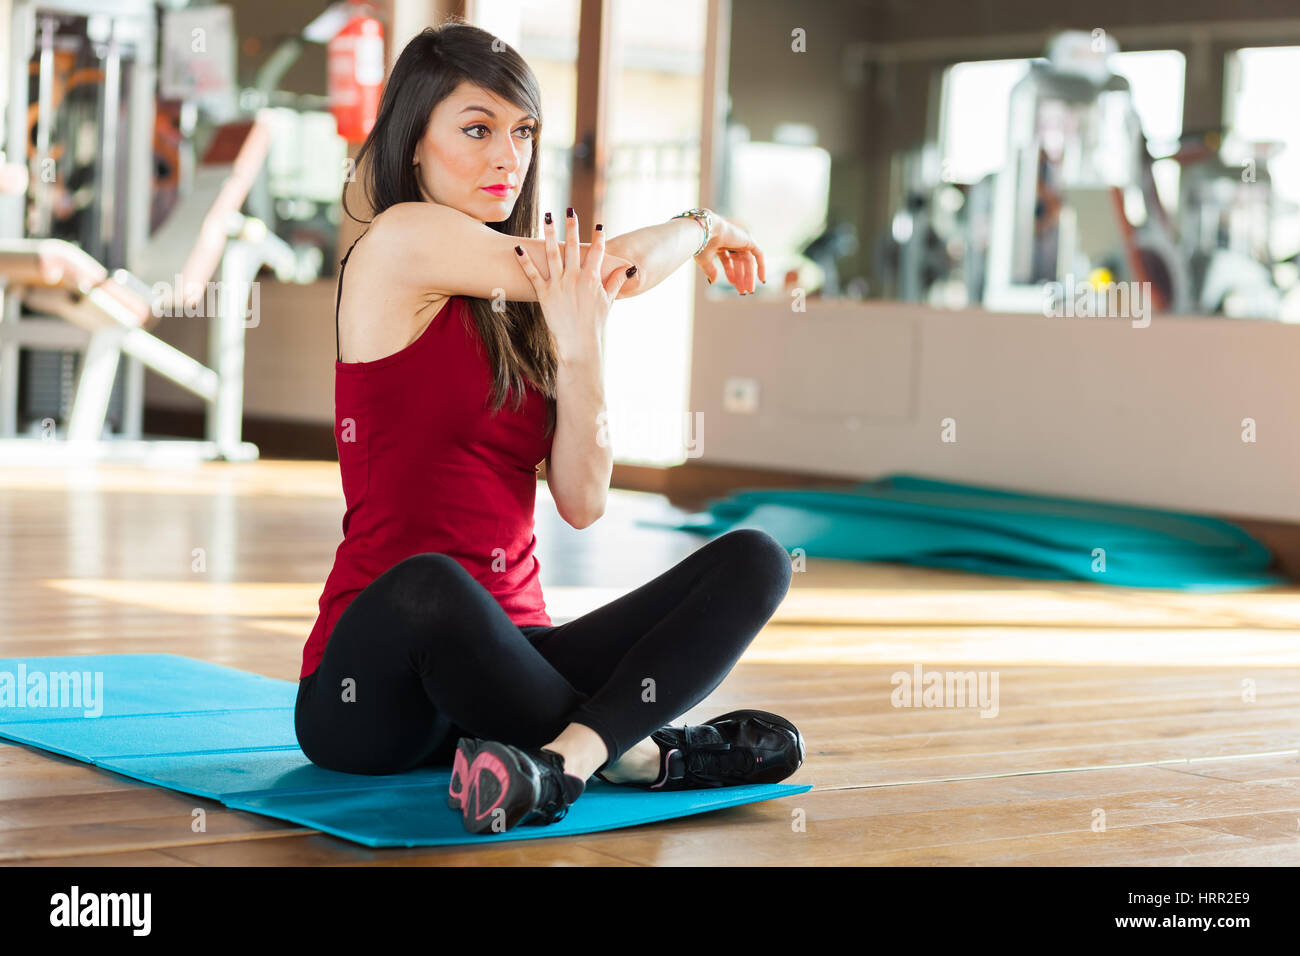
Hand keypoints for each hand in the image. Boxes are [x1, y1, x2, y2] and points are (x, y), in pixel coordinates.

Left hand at [515, 208, 635, 359]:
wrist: (579, 343)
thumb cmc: (595, 323)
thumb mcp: (609, 301)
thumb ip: (617, 282)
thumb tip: (630, 269)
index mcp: (592, 279)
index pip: (597, 252)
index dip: (599, 238)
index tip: (600, 224)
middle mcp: (575, 278)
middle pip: (573, 247)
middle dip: (572, 227)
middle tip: (570, 210)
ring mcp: (558, 284)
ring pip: (552, 254)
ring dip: (550, 234)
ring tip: (547, 218)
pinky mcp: (544, 293)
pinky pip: (532, 274)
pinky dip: (525, 261)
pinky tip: (518, 248)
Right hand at [694, 213, 765, 294]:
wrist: (705, 232)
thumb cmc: (701, 245)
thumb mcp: (705, 262)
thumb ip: (710, 271)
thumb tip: (712, 282)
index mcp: (719, 245)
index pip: (728, 261)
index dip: (731, 274)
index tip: (734, 285)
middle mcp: (730, 242)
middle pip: (739, 263)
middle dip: (741, 278)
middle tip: (742, 292)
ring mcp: (740, 240)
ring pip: (748, 262)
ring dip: (749, 277)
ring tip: (748, 291)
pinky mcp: (748, 240)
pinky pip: (758, 255)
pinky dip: (761, 267)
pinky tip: (762, 279)